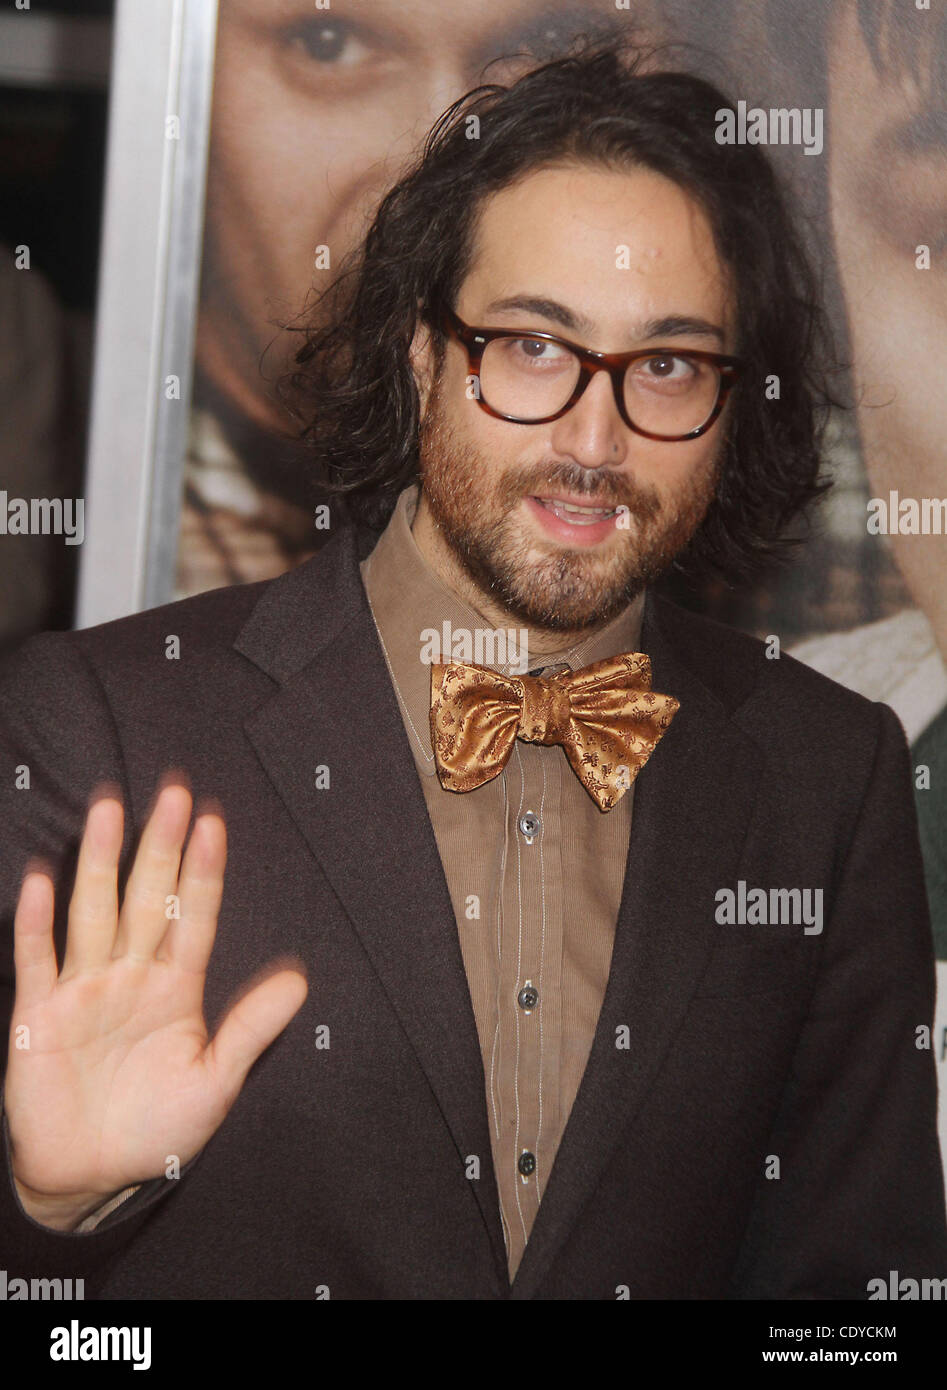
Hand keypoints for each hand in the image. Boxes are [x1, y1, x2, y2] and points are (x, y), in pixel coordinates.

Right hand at [4, 783, 307, 1229]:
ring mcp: (84, 990)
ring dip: (99, 861)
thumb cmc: (158, 1129)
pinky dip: (38, 920)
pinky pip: (38, 958)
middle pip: (147, 898)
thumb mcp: (216, 1080)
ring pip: (93, 912)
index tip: (215, 821)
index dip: (204, 870)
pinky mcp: (38, 1015)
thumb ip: (252, 1027)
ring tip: (108, 809)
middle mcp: (131, 976)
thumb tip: (301, 978)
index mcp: (176, 987)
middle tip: (173, 790)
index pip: (195, 916)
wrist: (92, 1179)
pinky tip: (42, 877)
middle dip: (159, 845)